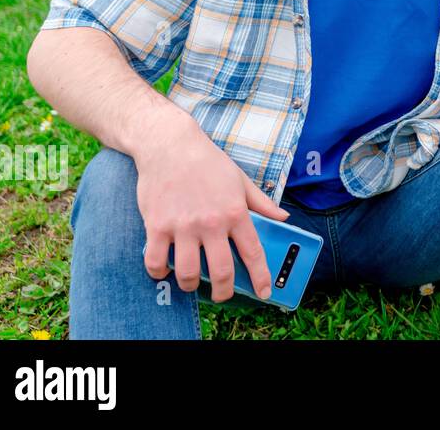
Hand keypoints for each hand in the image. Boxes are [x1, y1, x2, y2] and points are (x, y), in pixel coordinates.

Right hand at [136, 116, 287, 301]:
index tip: (264, 292)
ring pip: (189, 272)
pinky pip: (156, 261)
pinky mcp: (157, 225)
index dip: (261, 276)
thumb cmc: (207, 161)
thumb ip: (262, 203)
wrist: (170, 145)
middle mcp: (211, 223)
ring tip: (193, 282)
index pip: (253, 252)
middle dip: (225, 292)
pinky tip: (164, 270)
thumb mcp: (240, 179)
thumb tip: (283, 218)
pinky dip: (159, 272)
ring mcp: (183, 226)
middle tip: (223, 295)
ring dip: (191, 285)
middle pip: (222, 271)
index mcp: (235, 212)